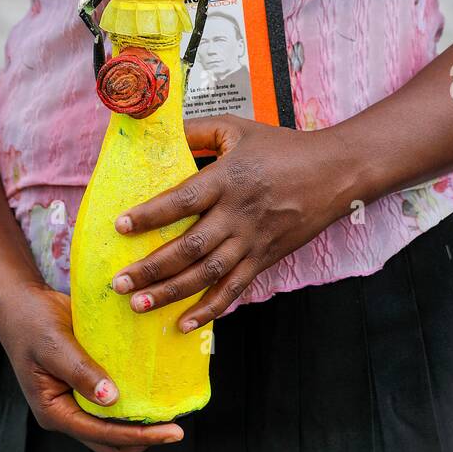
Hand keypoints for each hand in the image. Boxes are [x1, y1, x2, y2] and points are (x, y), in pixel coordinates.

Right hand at [0, 282, 184, 451]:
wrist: (22, 302)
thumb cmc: (32, 321)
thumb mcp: (54, 344)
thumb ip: (80, 371)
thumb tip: (111, 398)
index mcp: (54, 411)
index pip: (101, 434)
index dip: (138, 435)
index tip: (171, 431)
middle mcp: (68, 412)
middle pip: (111, 443)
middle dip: (144, 438)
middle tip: (175, 425)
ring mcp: (78, 401)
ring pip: (115, 428)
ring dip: (140, 423)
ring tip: (169, 409)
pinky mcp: (87, 385)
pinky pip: (114, 404)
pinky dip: (134, 402)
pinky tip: (154, 388)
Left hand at [109, 115, 342, 328]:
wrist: (332, 172)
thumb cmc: (281, 147)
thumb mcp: (237, 128)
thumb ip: (197, 131)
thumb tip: (161, 133)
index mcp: (227, 179)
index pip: (183, 200)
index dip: (150, 215)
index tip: (120, 226)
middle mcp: (237, 214)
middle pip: (190, 246)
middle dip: (152, 268)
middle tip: (119, 282)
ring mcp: (252, 240)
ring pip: (208, 274)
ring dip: (172, 292)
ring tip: (140, 303)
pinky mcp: (264, 258)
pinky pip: (235, 289)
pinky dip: (210, 310)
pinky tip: (184, 323)